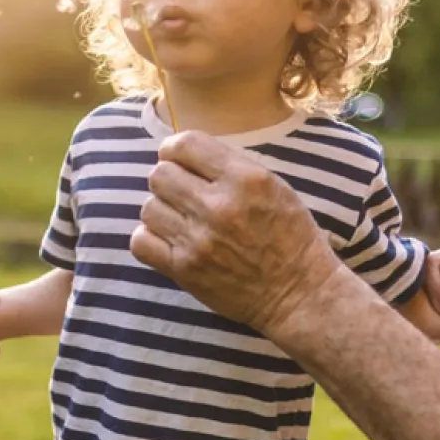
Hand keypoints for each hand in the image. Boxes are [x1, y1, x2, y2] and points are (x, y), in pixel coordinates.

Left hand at [128, 131, 345, 335]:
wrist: (298, 295)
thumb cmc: (291, 238)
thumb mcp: (275, 188)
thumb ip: (231, 168)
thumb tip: (186, 154)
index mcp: (246, 179)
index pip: (186, 144)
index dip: (174, 148)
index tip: (178, 159)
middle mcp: (219, 206)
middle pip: (160, 175)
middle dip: (168, 180)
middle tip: (182, 193)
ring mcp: (198, 240)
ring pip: (148, 207)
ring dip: (161, 211)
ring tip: (181, 220)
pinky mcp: (184, 269)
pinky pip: (141, 242)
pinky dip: (150, 238)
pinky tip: (169, 239)